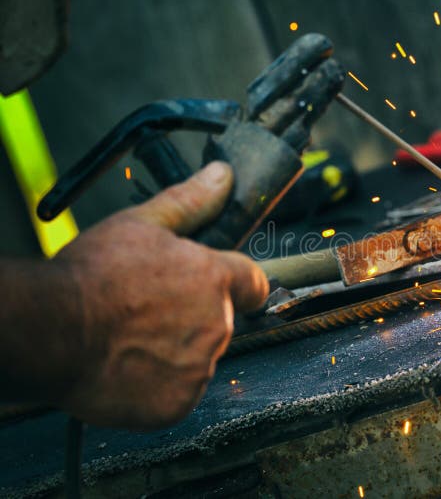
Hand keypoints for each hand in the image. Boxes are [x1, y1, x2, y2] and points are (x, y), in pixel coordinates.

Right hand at [54, 161, 267, 429]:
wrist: (49, 331)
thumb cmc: (90, 276)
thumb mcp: (141, 225)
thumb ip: (191, 202)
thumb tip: (222, 175)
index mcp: (215, 279)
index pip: (252, 282)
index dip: (234, 284)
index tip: (214, 287)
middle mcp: (217, 324)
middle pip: (219, 322)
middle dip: (191, 318)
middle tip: (146, 312)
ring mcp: (199, 367)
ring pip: (197, 359)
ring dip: (174, 353)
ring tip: (130, 340)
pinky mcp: (178, 403)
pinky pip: (179, 393)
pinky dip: (158, 386)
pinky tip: (128, 368)